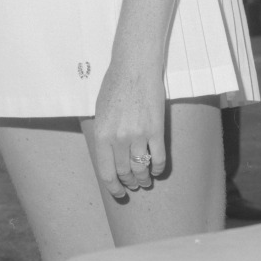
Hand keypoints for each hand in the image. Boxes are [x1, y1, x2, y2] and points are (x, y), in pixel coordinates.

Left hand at [91, 57, 165, 199]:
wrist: (134, 67)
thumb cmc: (115, 85)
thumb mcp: (100, 111)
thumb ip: (104, 134)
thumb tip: (109, 155)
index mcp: (102, 134)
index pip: (106, 172)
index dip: (113, 187)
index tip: (118, 192)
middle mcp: (119, 138)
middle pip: (125, 172)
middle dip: (129, 182)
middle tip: (133, 184)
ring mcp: (139, 135)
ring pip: (142, 169)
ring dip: (144, 179)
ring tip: (145, 180)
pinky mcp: (156, 131)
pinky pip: (159, 159)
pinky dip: (159, 169)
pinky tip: (158, 170)